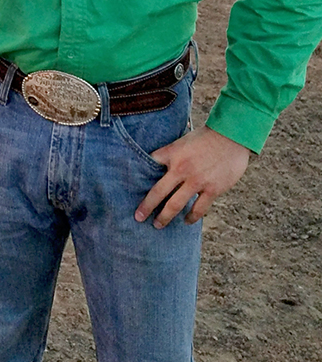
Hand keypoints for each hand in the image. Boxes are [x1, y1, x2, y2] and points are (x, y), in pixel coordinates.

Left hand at [135, 125, 250, 228]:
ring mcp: (197, 181)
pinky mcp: (213, 189)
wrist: (231, 135)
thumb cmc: (206, 137)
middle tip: (138, 217)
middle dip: (147, 207)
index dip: (138, 177)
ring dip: (165, 217)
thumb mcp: (183, 141)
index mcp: (172, 154)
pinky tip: (186, 221)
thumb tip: (160, 164)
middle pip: (158, 192)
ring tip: (158, 225)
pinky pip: (199, 209)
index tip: (129, 189)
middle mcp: (181, 169)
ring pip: (176, 205)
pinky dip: (191, 217)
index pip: (149, 166)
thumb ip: (172, 154)